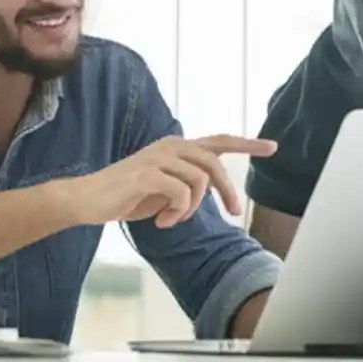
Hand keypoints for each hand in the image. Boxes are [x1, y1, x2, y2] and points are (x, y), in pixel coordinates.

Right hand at [52, 134, 276, 228]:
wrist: (89, 199)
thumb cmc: (129, 195)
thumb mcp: (167, 188)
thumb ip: (190, 182)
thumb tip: (213, 189)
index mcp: (179, 147)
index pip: (219, 141)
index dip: (247, 144)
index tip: (273, 147)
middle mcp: (172, 146)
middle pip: (215, 164)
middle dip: (229, 191)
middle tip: (235, 213)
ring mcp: (159, 156)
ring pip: (200, 181)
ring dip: (192, 208)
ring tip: (174, 219)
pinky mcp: (147, 172)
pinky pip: (180, 193)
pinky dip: (177, 212)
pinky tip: (162, 221)